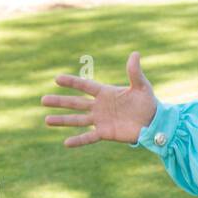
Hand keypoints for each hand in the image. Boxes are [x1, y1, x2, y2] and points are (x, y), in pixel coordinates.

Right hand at [41, 51, 157, 146]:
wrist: (154, 122)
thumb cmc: (148, 102)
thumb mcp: (142, 86)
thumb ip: (134, 72)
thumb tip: (135, 54)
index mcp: (105, 93)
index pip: (85, 86)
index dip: (72, 82)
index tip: (56, 79)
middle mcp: (100, 106)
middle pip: (76, 103)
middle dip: (60, 101)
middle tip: (42, 100)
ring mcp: (101, 120)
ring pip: (78, 120)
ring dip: (63, 120)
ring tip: (47, 120)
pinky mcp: (106, 133)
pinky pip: (89, 137)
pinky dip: (78, 140)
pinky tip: (66, 143)